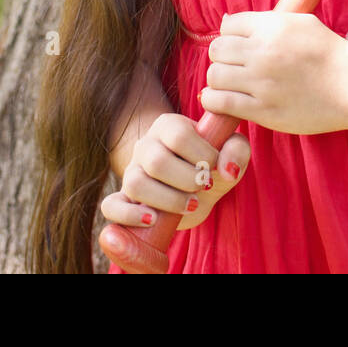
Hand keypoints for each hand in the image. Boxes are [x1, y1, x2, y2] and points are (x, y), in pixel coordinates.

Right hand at [99, 112, 250, 268]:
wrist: (194, 191)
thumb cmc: (211, 166)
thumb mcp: (229, 154)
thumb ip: (237, 150)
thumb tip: (228, 170)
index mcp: (169, 126)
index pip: (179, 134)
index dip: (202, 154)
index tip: (216, 167)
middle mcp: (146, 145)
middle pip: (156, 160)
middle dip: (187, 179)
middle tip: (203, 187)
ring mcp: (131, 171)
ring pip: (135, 182)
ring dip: (167, 200)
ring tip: (189, 206)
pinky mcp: (123, 198)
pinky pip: (111, 206)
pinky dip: (129, 215)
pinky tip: (152, 220)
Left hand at [202, 11, 347, 134]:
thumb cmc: (329, 52)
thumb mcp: (300, 23)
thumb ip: (264, 21)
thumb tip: (227, 23)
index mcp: (272, 27)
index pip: (228, 26)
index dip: (230, 36)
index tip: (238, 48)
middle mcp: (263, 52)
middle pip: (217, 50)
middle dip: (222, 58)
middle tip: (233, 68)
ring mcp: (262, 82)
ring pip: (215, 76)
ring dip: (217, 80)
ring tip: (229, 85)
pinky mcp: (263, 110)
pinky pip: (221, 102)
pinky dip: (214, 101)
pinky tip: (221, 101)